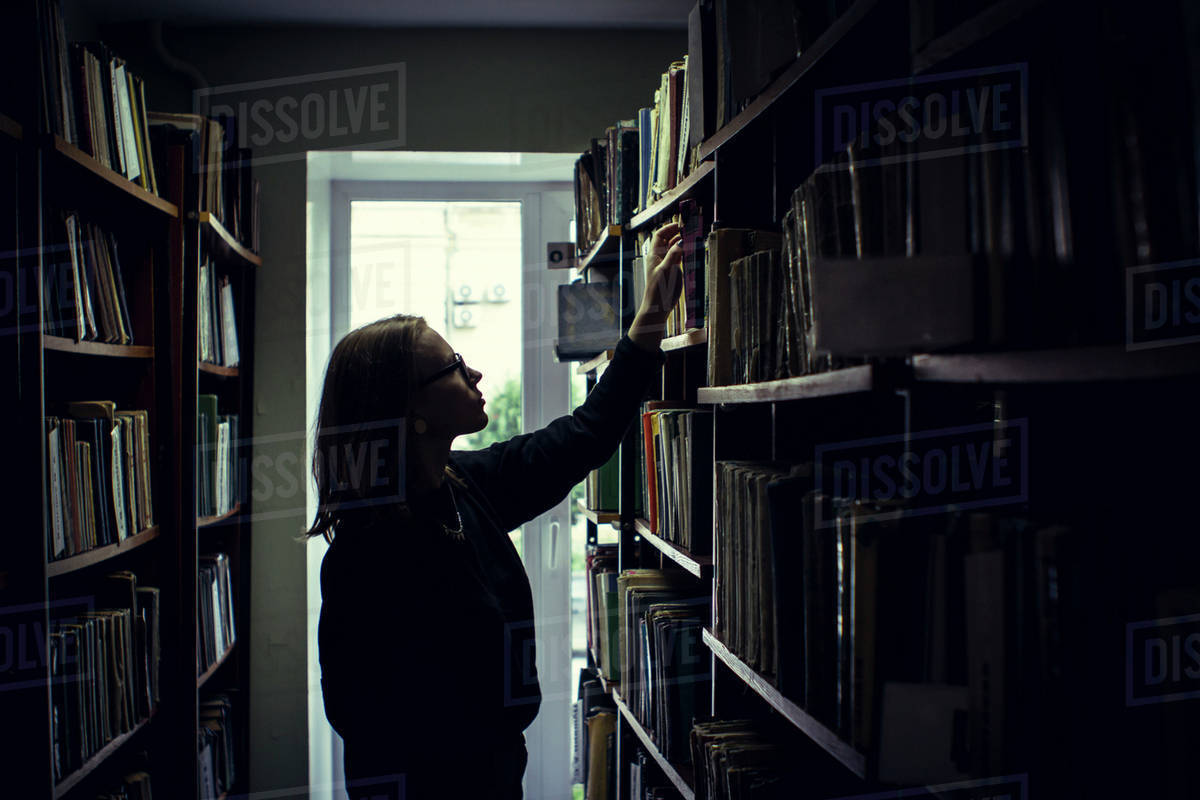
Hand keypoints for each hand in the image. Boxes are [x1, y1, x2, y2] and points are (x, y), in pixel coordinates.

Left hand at [629, 222, 683, 350]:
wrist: (657, 308)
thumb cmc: (660, 290)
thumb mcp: (668, 270)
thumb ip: (674, 255)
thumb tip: (680, 241)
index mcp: (654, 255)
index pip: (660, 235)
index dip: (669, 228)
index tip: (680, 224)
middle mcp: (658, 258)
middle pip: (666, 241)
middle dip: (676, 233)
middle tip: (688, 229)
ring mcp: (663, 265)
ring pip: (671, 249)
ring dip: (680, 242)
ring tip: (690, 238)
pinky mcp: (669, 273)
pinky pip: (676, 258)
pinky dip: (682, 253)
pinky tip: (689, 252)